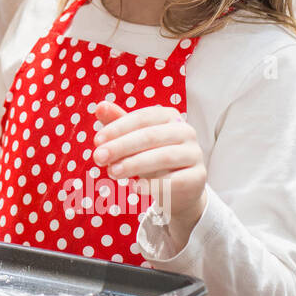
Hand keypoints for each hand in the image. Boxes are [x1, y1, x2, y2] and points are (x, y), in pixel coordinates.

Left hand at [93, 101, 206, 243]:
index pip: (142, 117)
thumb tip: (99, 106)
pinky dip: (153, 184)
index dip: (117, 128)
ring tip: (112, 172)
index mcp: (169, 116)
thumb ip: (118, 122)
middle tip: (98, 158)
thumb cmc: (152, 157)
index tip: (97, 141)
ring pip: (163, 157)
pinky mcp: (198, 177)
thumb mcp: (134, 138)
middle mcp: (186, 131)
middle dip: (121, 147)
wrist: (178, 188)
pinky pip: (175, 180)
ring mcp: (194, 154)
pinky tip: (135, 188)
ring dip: (134, 165)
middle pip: (150, 136)